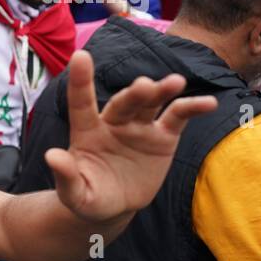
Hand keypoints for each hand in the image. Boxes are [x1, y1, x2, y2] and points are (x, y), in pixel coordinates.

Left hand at [48, 50, 216, 223]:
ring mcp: (139, 127)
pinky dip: (192, 108)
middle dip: (134, 94)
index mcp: (87, 131)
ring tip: (175, 82)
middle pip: (124, 103)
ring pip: (151, 103)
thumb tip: (51, 156)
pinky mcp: (163, 137)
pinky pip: (178, 117)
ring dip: (162, 91)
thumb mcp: (74, 192)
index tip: (79, 55)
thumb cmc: (88, 196)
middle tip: (144, 86)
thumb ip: (65, 175)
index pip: (81, 103)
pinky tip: (208, 103)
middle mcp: (113, 122)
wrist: (114, 206)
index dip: (81, 80)